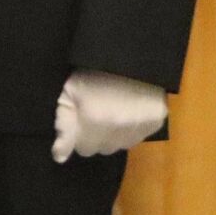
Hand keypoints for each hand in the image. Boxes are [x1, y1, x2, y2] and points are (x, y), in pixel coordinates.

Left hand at [53, 70, 167, 160]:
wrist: (126, 56)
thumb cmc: (90, 73)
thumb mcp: (68, 93)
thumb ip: (63, 126)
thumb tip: (59, 158)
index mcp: (94, 120)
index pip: (84, 149)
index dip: (79, 135)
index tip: (80, 121)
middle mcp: (119, 128)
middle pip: (103, 149)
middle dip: (96, 137)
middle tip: (95, 114)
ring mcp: (140, 127)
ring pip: (122, 146)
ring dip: (115, 134)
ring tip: (111, 110)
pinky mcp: (156, 123)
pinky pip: (139, 138)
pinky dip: (132, 129)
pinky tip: (127, 111)